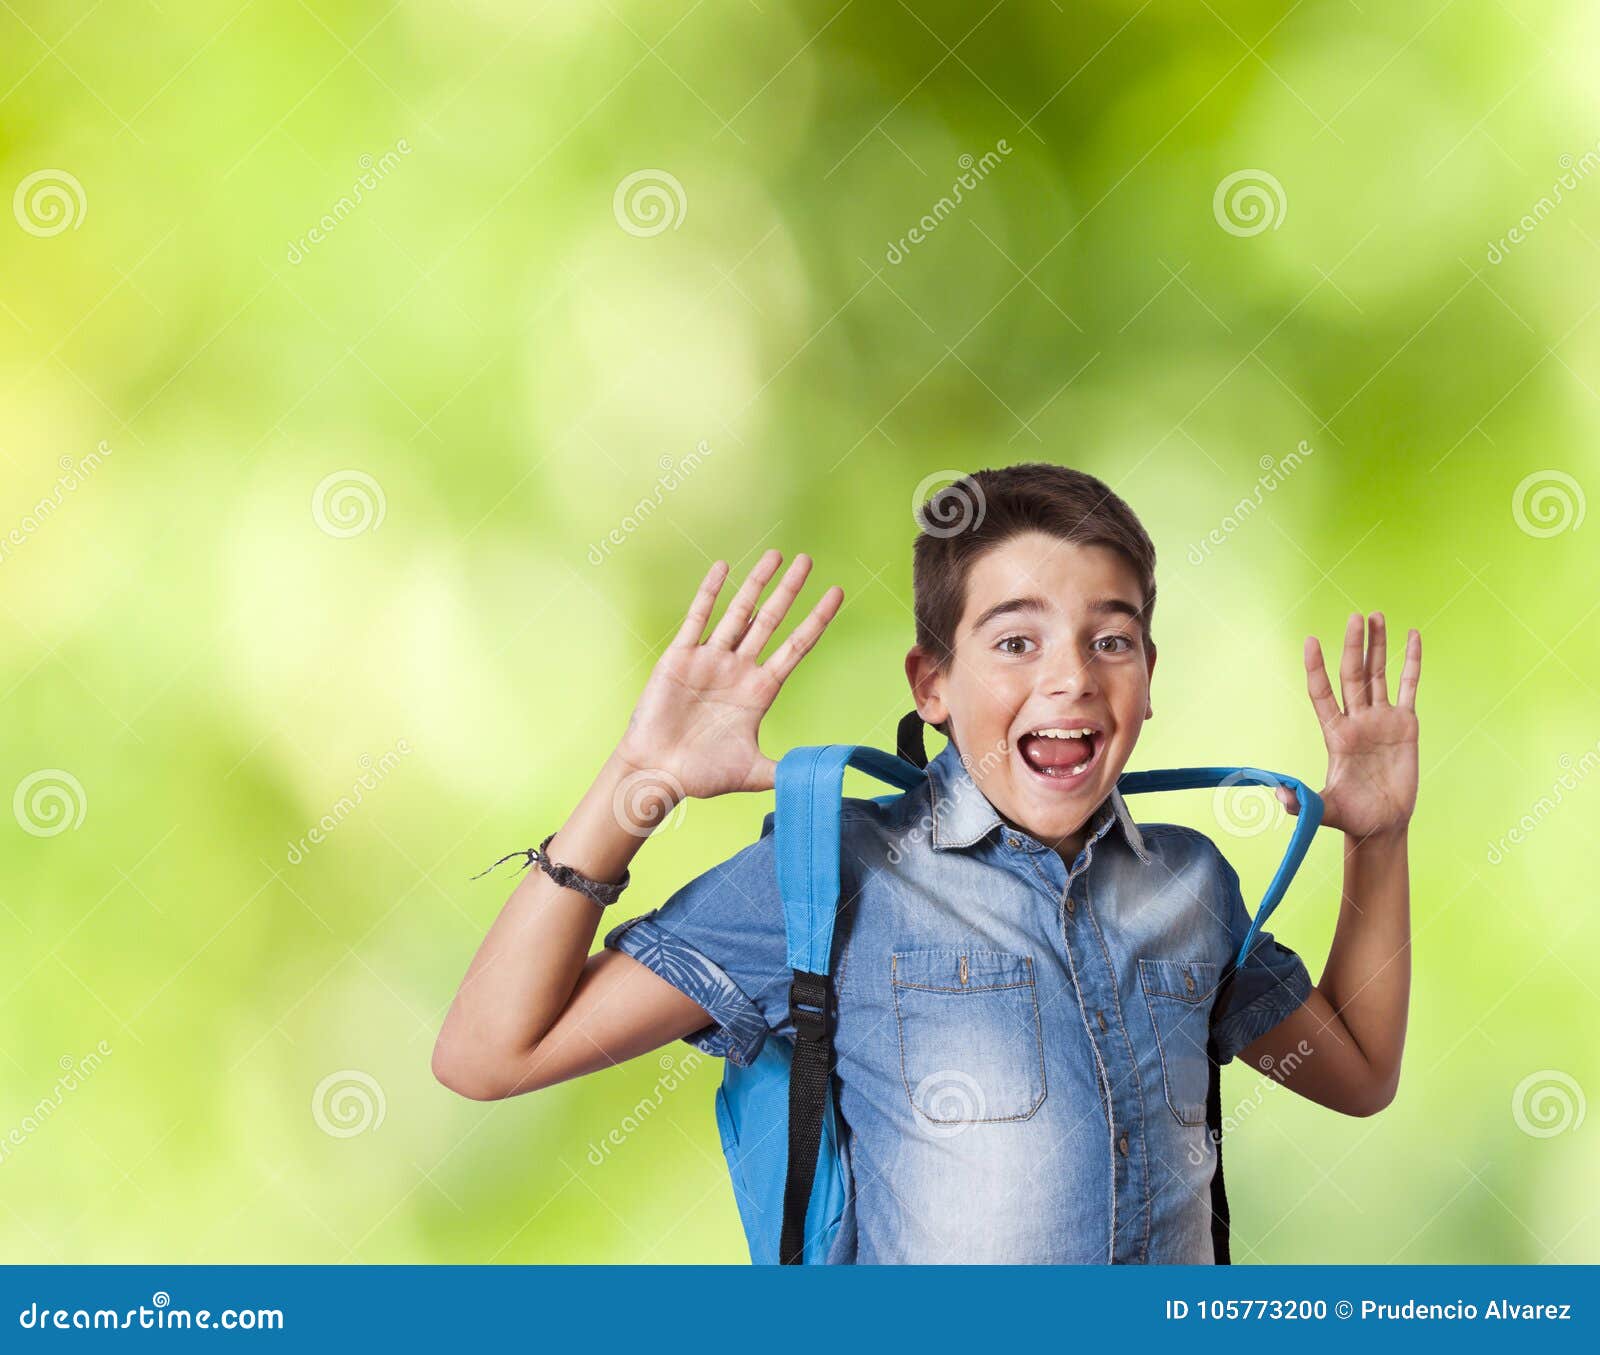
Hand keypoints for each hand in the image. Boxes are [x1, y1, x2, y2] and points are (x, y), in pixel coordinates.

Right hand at [614, 550, 843, 799]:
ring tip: (775, 556)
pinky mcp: (681, 657)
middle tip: (808, 560)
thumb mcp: (755, 773)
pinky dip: (709, 592)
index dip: (817, 620)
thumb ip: (789, 770)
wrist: (658, 773)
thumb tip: (825, 777)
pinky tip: (723, 568)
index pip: (796, 647)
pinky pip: (698, 618)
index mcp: (760, 691)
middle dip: (789, 590)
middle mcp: (739, 669)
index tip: (837, 593)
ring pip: (739, 613)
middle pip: (771, 620)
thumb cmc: (703, 775)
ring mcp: (711, 660)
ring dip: (756, 583)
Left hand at [1276, 612, 1419, 839]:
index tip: (1310, 641)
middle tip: (1355, 616)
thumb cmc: (1351, 816)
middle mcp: (1356, 720)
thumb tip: (1280, 796)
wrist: (1382, 824)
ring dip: (1377, 645)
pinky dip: (1411, 662)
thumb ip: (1303, 802)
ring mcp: (1381, 719)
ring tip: (1375, 616)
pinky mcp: (1406, 724)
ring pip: (1378, 674)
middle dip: (1353, 646)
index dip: (1316, 668)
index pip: (1322, 693)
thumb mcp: (1323, 809)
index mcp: (1334, 734)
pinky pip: (1408, 687)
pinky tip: (1412, 636)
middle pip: (1353, 675)